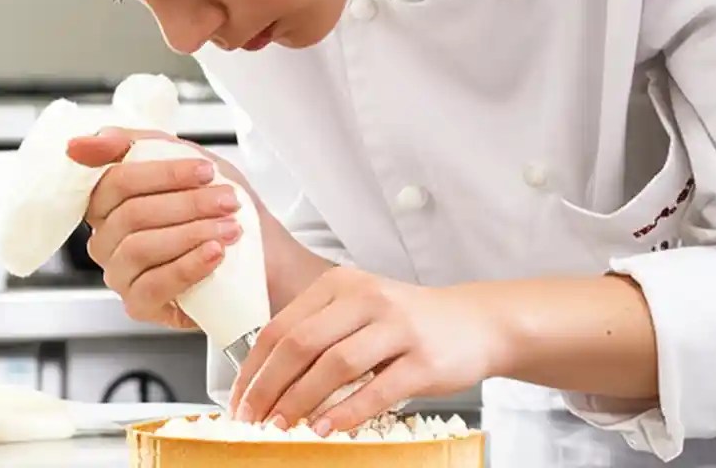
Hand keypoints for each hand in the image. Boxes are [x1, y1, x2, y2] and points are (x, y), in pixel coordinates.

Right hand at [68, 129, 257, 329]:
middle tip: (226, 200)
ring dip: (192, 234)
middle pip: (131, 214)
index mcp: (109, 202)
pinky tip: (215, 254)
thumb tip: (77, 145)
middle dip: (187, 204)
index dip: (163, 174)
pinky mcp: (139, 305)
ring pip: (139, 248)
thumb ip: (133, 143)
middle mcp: (107, 239)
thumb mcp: (186, 161)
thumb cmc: (220, 210)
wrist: (264, 257)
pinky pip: (152, 286)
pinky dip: (188, 266)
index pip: (115, 181)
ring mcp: (120, 274)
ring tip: (228, 228)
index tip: (205, 170)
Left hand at [229, 267, 507, 433]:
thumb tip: (265, 381)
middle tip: (252, 419)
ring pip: (335, 364)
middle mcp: (366, 298)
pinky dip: (346, 412)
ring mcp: (397, 327)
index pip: (281, 326)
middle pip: (301, 344)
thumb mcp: (358, 311)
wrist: (476, 322)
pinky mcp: (424, 359)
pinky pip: (377, 388)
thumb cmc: (407, 322)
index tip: (239, 400)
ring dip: (301, 400)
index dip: (254, 367)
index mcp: (340, 285)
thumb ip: (318, 334)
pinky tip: (325, 429)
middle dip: (269, 386)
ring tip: (282, 426)